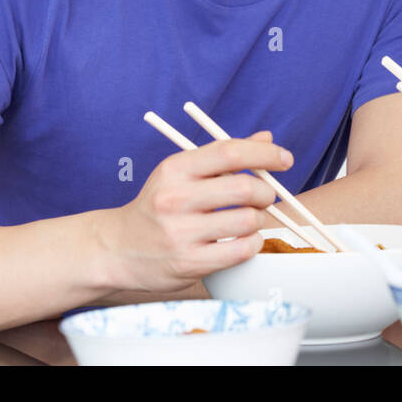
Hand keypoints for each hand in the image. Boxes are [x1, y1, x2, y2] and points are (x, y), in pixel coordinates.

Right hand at [101, 131, 292, 292]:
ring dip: (259, 219)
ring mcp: (180, 233)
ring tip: (249, 219)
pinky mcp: (188, 263)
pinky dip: (252, 243)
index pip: (230, 152)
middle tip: (265, 196)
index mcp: (175, 169)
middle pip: (244, 188)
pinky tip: (244, 239)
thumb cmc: (158, 206)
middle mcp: (175, 198)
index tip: (284, 158)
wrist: (117, 249)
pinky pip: (240, 250)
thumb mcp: (182, 173)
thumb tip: (266, 137)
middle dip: (266, 191)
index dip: (265, 153)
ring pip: (247, 221)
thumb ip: (224, 156)